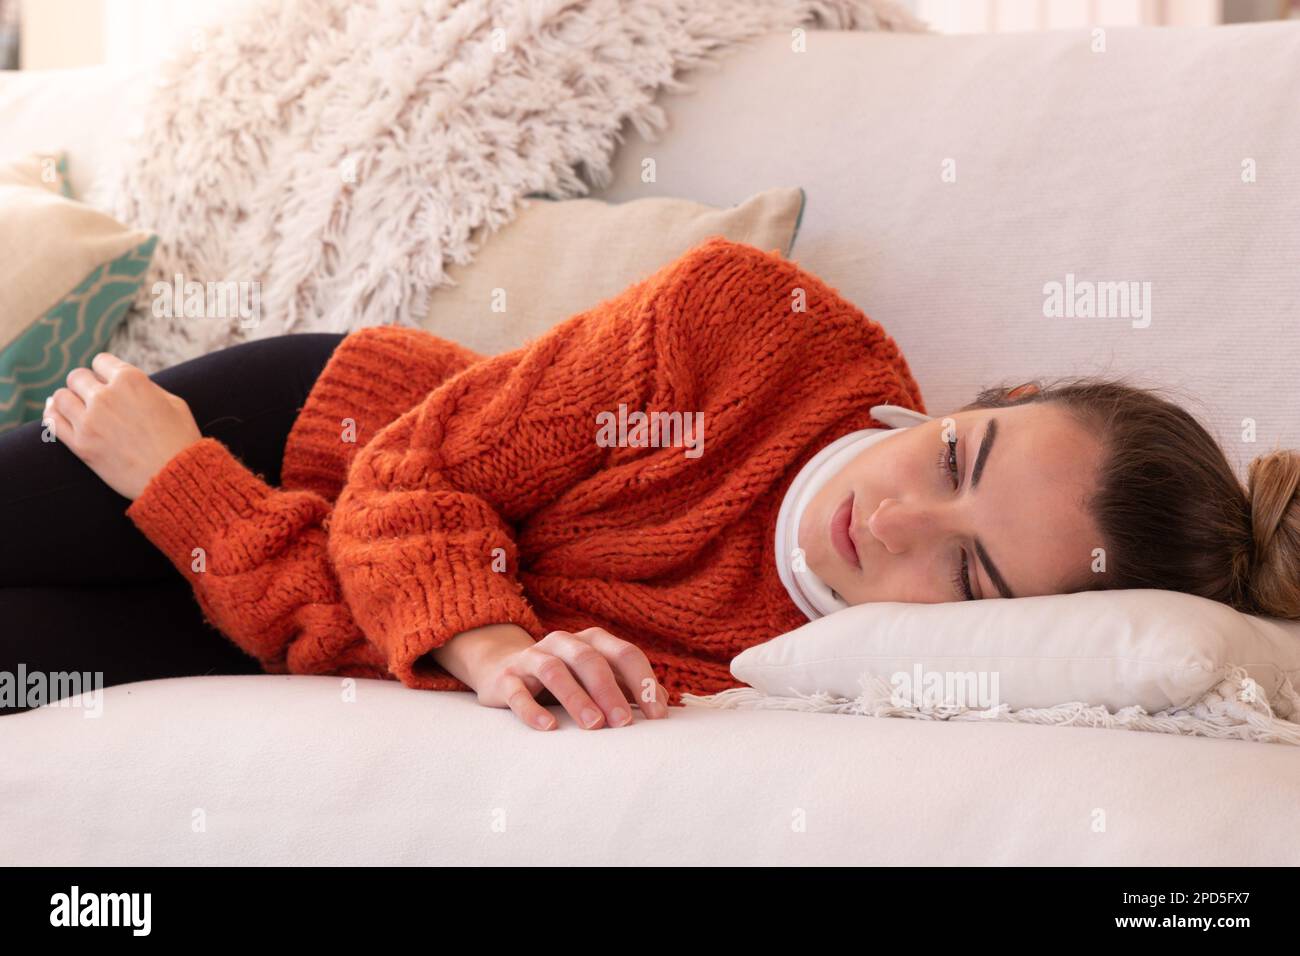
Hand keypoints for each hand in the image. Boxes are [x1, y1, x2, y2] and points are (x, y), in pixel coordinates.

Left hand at [43, 353, 202, 500]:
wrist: (175, 478)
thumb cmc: (180, 440)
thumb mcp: (174, 403)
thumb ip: (146, 387)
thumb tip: (124, 384)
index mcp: (131, 380)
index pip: (101, 361)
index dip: (106, 372)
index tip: (109, 383)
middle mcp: (106, 396)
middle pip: (77, 377)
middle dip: (86, 385)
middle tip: (94, 398)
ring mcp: (90, 421)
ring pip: (60, 397)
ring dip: (69, 400)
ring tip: (77, 408)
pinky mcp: (81, 445)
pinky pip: (52, 422)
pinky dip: (53, 415)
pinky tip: (59, 415)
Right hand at [472, 627, 670, 730]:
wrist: (503, 671)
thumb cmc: (565, 680)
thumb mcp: (598, 680)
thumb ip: (628, 688)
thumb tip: (662, 702)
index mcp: (592, 641)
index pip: (624, 654)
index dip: (642, 682)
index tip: (656, 717)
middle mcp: (562, 643)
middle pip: (589, 659)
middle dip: (609, 691)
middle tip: (624, 723)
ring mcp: (531, 657)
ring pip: (554, 670)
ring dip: (575, 697)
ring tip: (593, 725)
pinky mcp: (505, 678)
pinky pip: (517, 691)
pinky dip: (532, 709)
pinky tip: (548, 728)